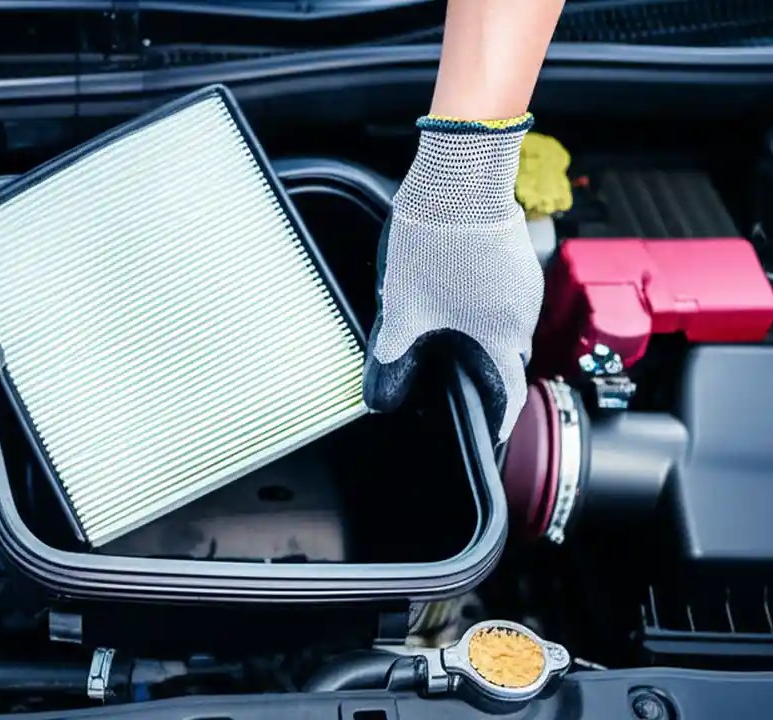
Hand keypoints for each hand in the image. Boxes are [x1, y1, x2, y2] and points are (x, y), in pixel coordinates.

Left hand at [362, 116, 543, 443]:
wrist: (459, 176)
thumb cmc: (434, 241)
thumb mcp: (402, 309)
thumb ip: (393, 356)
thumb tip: (381, 395)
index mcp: (499, 336)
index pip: (507, 395)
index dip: (497, 418)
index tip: (490, 433)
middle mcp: (522, 314)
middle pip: (505, 360)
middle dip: (482, 373)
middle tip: (453, 379)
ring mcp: (523, 284)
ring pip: (502, 325)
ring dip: (479, 334)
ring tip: (444, 332)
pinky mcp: (514, 258)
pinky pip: (501, 297)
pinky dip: (480, 305)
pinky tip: (450, 293)